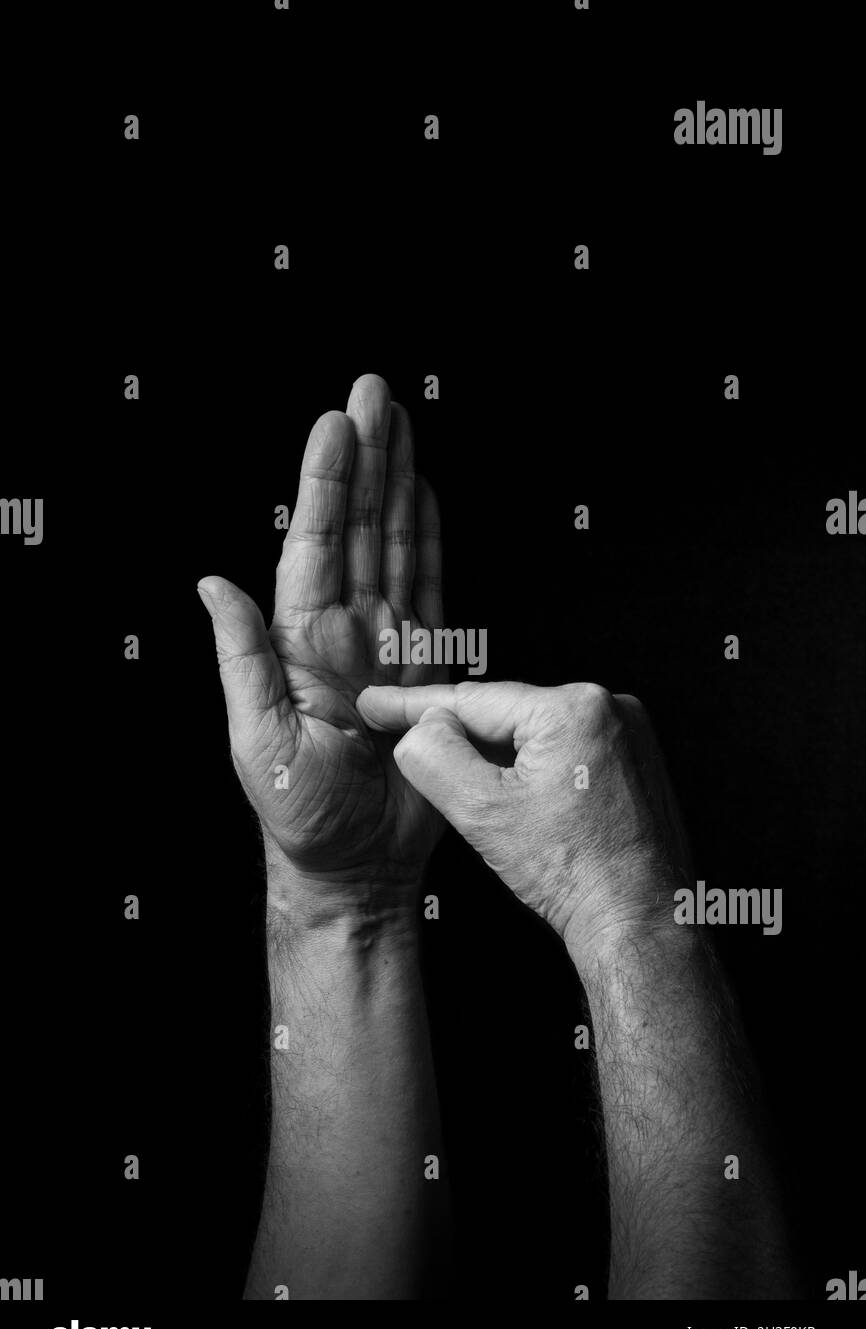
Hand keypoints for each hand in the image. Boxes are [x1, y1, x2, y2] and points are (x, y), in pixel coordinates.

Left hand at [197, 375, 446, 893]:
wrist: (357, 863)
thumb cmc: (301, 814)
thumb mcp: (258, 739)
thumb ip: (241, 658)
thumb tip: (211, 584)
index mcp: (300, 641)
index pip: (315, 544)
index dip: (327, 482)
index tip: (336, 422)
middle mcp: (344, 630)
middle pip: (360, 526)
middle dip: (368, 456)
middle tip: (373, 391)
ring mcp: (388, 644)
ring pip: (396, 545)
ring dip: (400, 482)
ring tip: (401, 424)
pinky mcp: (427, 667)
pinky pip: (432, 592)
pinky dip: (430, 541)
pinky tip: (426, 499)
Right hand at [356, 680, 692, 967]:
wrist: (637, 922)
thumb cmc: (571, 873)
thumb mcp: (481, 812)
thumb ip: (435, 756)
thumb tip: (419, 727)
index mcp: (574, 707)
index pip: (474, 699)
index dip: (414, 705)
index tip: (373, 702)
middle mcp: (611, 706)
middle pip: (506, 713)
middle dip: (455, 731)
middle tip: (395, 731)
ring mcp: (630, 733)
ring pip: (534, 733)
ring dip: (493, 752)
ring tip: (456, 781)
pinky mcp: (636, 760)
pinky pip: (565, 749)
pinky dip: (530, 766)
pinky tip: (509, 796)